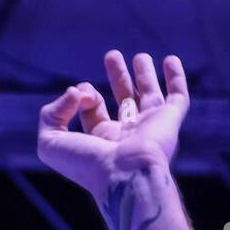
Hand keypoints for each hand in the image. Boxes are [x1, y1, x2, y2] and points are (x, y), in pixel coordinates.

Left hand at [36, 51, 189, 199]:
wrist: (123, 175)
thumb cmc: (86, 163)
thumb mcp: (50, 142)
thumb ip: (52, 114)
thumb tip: (75, 92)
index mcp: (100, 141)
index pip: (91, 111)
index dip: (83, 95)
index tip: (80, 94)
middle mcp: (127, 134)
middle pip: (123, 100)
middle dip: (117, 76)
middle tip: (111, 55)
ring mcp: (149, 127)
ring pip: (150, 96)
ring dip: (145, 74)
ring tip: (140, 56)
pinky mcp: (169, 120)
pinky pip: (178, 98)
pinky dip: (176, 78)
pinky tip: (171, 59)